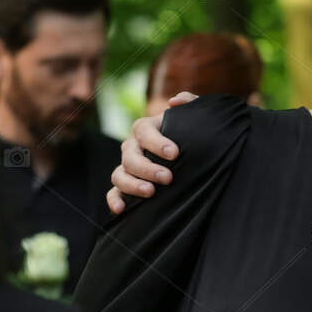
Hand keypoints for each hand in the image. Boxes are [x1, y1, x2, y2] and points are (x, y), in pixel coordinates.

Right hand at [105, 93, 195, 213]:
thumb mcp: (197, 117)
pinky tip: (122, 209)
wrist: (196, 158)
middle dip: (147, 168)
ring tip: (151, 192)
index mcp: (147, 128)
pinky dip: (114, 200)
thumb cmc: (195, 136)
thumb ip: (191, 103)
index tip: (174, 154)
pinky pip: (114, 192)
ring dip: (132, 184)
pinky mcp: (126, 186)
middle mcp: (133, 147)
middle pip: (130, 155)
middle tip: (168, 178)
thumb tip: (174, 102)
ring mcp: (127, 167)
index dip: (156, 142)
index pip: (143, 130)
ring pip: (119, 174)